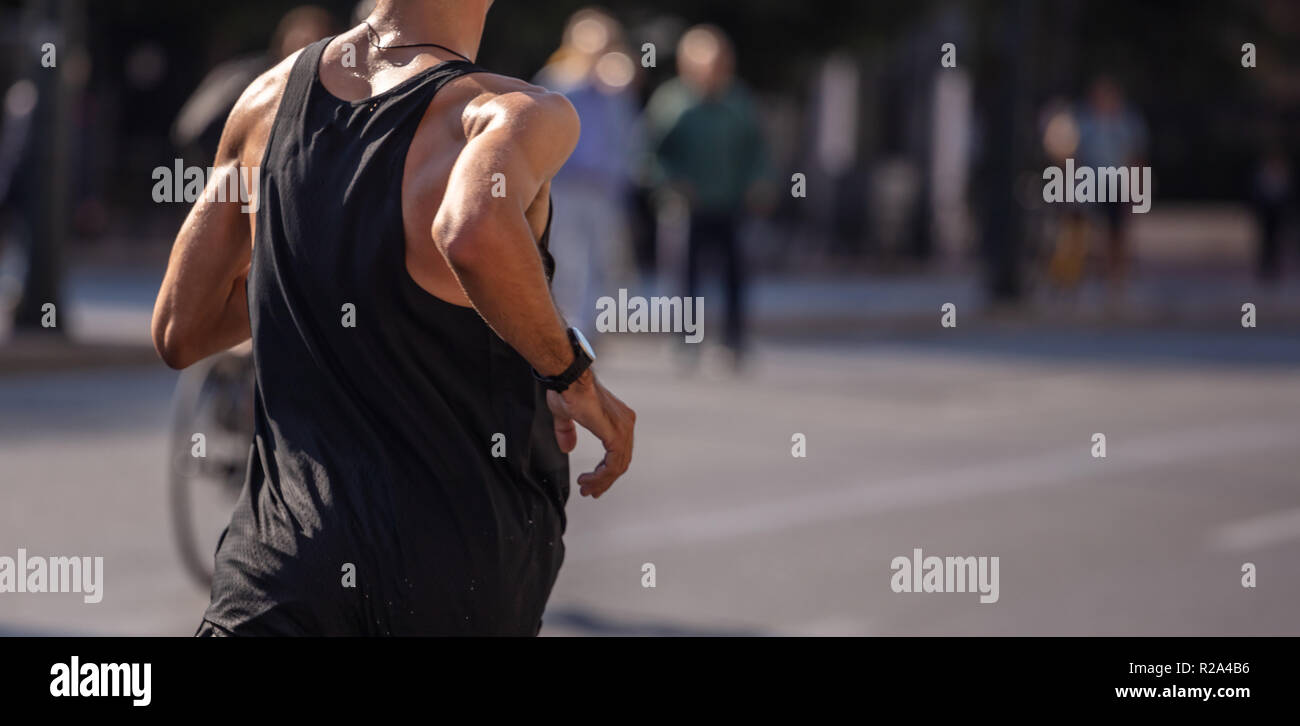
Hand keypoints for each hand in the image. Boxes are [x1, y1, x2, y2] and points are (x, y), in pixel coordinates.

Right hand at [546, 370, 635, 497]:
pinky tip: (589, 480)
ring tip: (586, 488)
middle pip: (621, 461)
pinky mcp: (616, 434)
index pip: (618, 451)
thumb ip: (568, 432)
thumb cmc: (567, 389)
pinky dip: (602, 476)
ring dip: (601, 481)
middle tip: (590, 491)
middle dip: (604, 480)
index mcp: (618, 418)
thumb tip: (568, 448)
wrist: (568, 379)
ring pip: (618, 466)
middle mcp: (626, 422)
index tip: (591, 481)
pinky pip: (614, 464)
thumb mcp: (566, 416)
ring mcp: (623, 428)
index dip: (605, 470)